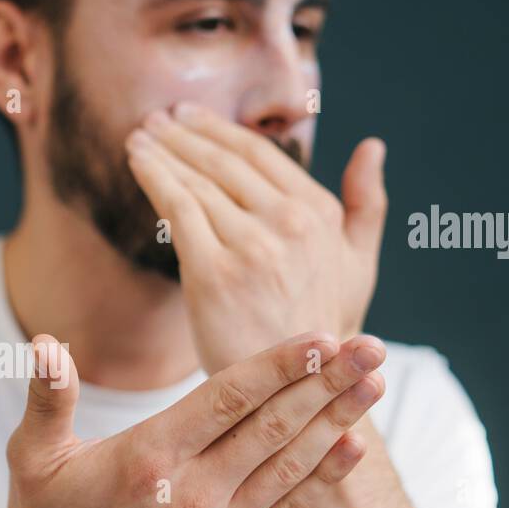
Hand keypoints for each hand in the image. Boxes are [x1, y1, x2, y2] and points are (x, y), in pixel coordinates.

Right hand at [0, 330, 386, 507]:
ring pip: (290, 465)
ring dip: (337, 422)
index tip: (323, 336)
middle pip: (273, 426)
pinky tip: (352, 445)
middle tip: (372, 347)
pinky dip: (324, 477)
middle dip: (327, 381)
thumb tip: (44, 345)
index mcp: (147, 459)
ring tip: (374, 384)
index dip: (280, 365)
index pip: (228, 398)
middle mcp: (190, 496)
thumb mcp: (33, 459)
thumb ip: (47, 398)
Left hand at [126, 101, 387, 371]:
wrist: (296, 390)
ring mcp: (251, 245)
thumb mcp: (359, 264)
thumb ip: (366, 203)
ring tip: (139, 136)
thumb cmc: (322, 329)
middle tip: (155, 119)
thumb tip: (372, 146)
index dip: (219, 130)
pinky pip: (178, 210)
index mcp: (319, 213)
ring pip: (197, 181)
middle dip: (183, 134)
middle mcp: (288, 222)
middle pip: (223, 162)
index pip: (259, 154)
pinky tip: (137, 162)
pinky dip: (154, 177)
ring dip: (162, 151)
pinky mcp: (213, 272)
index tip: (189, 117)